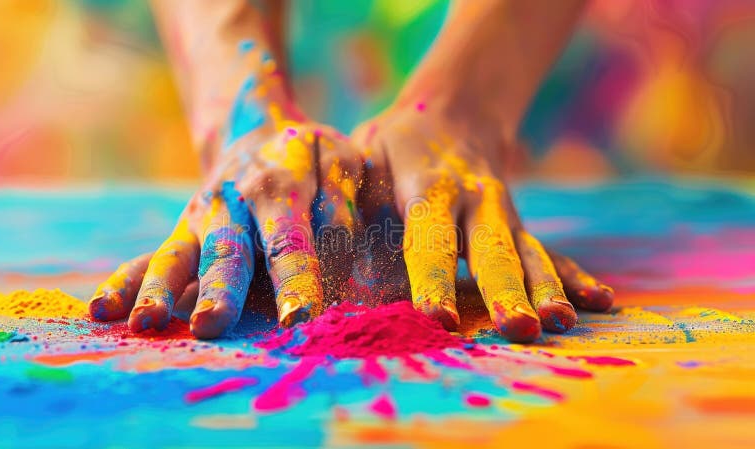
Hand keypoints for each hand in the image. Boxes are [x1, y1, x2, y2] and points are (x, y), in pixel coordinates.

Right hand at [89, 119, 362, 338]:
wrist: (255, 133)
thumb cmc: (309, 159)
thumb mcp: (337, 161)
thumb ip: (341, 205)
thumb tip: (338, 257)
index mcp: (278, 189)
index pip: (290, 242)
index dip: (296, 279)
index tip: (299, 318)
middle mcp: (230, 207)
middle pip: (225, 254)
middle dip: (219, 291)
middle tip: (212, 325)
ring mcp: (197, 223)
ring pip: (175, 258)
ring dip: (159, 291)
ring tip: (146, 324)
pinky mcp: (179, 237)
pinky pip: (146, 260)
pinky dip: (122, 284)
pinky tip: (100, 312)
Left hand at [353, 100, 612, 341]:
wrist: (451, 112)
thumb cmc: (392, 145)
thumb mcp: (361, 157)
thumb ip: (351, 198)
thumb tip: (331, 246)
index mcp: (429, 189)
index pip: (431, 239)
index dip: (434, 280)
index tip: (439, 319)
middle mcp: (476, 201)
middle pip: (494, 249)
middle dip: (507, 291)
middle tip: (522, 330)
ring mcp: (504, 215)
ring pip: (529, 253)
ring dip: (548, 288)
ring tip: (562, 323)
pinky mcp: (519, 227)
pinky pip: (551, 252)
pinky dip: (574, 276)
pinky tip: (601, 302)